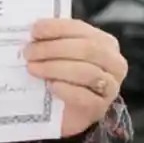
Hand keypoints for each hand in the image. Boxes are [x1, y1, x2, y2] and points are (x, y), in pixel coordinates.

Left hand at [24, 18, 126, 137]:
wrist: (66, 114)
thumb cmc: (64, 79)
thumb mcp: (62, 55)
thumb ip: (54, 41)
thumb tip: (34, 31)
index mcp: (105, 43)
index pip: (81, 29)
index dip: (57, 28)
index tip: (34, 31)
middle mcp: (114, 63)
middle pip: (86, 49)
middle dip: (53, 48)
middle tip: (29, 52)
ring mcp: (110, 87)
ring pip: (87, 72)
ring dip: (55, 68)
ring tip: (34, 68)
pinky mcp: (100, 108)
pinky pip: (85, 97)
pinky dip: (66, 90)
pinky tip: (51, 86)